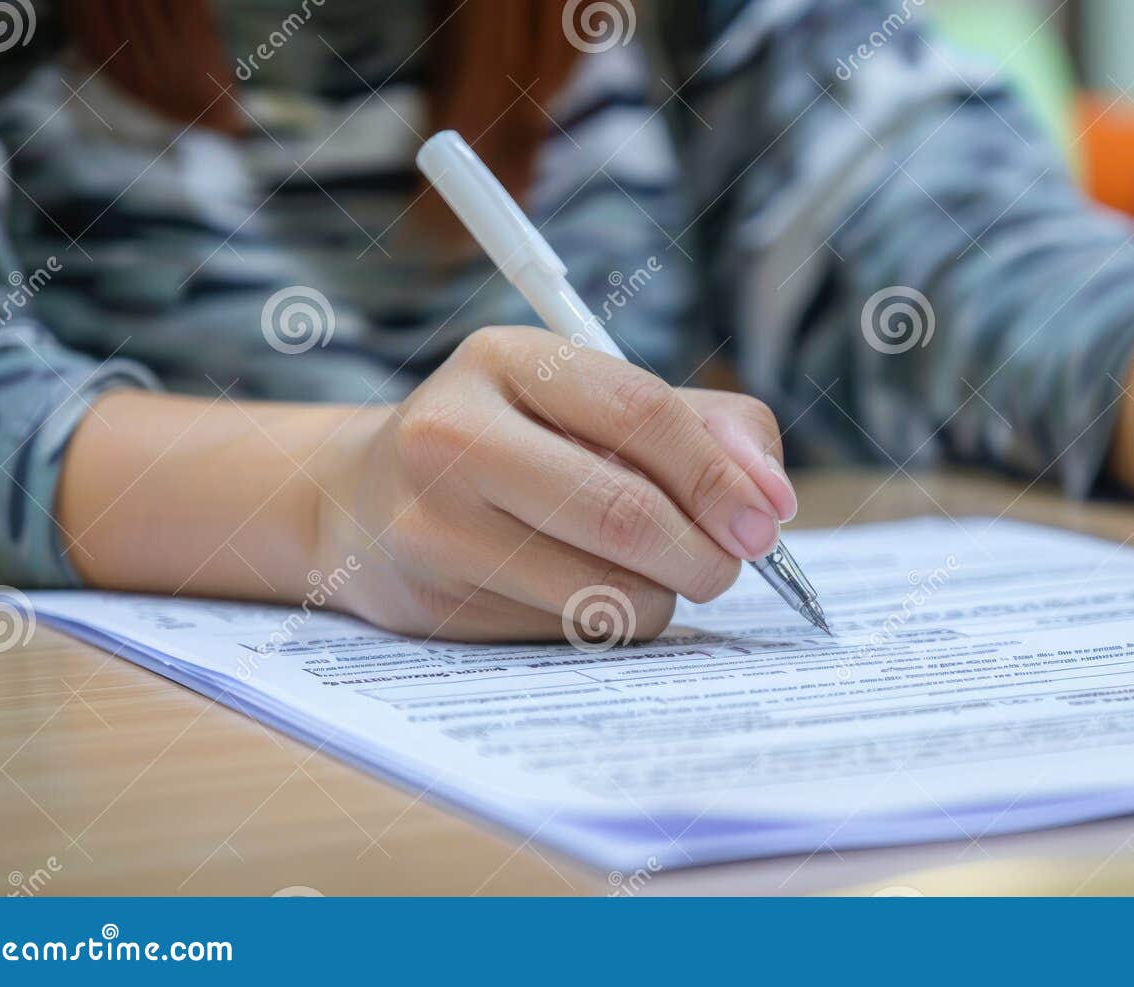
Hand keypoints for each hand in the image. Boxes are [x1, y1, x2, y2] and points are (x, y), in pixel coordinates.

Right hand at [315, 327, 795, 640]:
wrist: (363, 504)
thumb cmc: (513, 443)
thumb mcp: (594, 401)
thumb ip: (704, 426)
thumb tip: (770, 496)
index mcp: (505, 359)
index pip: (642, 412)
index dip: (721, 475)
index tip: (768, 521)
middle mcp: (452, 434)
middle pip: (625, 512)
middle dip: (706, 553)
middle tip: (729, 563)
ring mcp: (433, 525)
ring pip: (608, 591)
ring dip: (659, 594)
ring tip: (639, 566)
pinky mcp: (434, 606)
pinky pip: (572, 634)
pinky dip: (607, 621)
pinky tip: (575, 588)